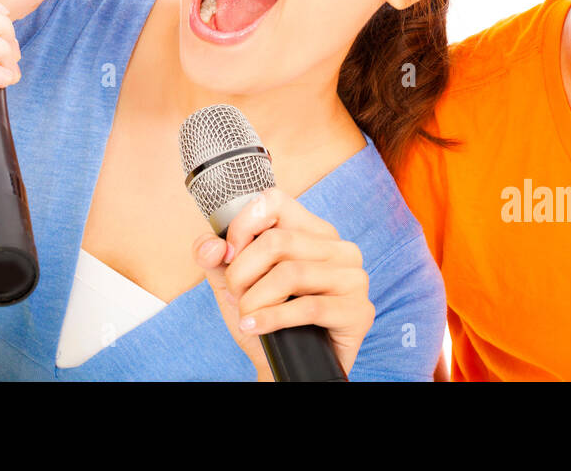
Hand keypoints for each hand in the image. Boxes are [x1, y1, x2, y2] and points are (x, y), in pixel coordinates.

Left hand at [192, 187, 373, 379]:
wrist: (283, 368)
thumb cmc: (264, 318)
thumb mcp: (231, 284)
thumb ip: (214, 258)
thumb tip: (212, 245)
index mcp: (312, 231)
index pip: (275, 201)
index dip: (244, 225)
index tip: (229, 254)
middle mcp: (339, 247)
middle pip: (278, 241)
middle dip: (243, 273)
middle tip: (237, 295)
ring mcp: (353, 278)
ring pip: (291, 274)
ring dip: (255, 300)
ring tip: (247, 315)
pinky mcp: (358, 310)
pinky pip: (309, 307)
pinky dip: (272, 318)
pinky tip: (255, 326)